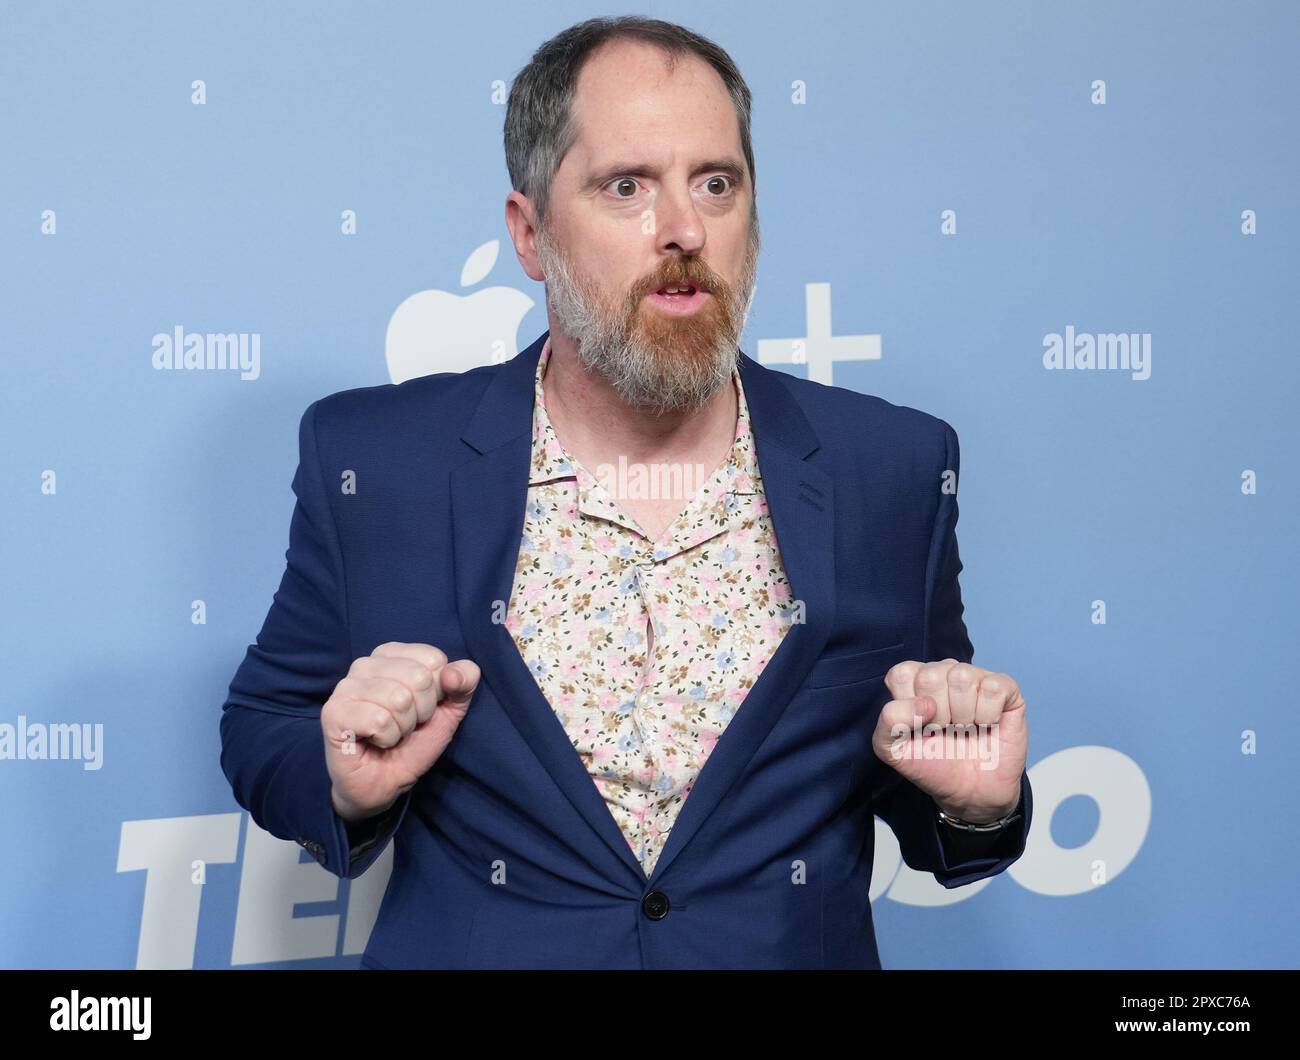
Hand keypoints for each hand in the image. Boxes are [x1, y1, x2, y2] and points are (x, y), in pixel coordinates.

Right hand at [322, 642, 479, 822]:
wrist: (384, 783)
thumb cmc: (412, 742)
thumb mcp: (449, 710)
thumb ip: (464, 682)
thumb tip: (453, 672)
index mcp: (391, 654)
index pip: (433, 659)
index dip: (437, 693)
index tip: (421, 709)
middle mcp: (365, 664)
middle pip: (419, 678)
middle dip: (422, 712)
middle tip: (405, 726)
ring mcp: (345, 687)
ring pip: (399, 699)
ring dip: (403, 728)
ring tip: (390, 734)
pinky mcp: (334, 713)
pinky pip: (379, 720)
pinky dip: (387, 738)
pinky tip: (375, 741)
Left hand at [871, 659, 1026, 822]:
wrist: (971, 793)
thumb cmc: (933, 763)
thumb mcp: (892, 749)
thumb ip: (888, 721)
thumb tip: (924, 704)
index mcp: (914, 681)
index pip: (901, 674)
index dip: (908, 707)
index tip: (918, 727)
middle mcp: (944, 672)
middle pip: (931, 675)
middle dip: (936, 714)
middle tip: (944, 730)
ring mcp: (975, 677)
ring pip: (962, 676)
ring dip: (962, 715)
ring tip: (964, 728)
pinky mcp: (1005, 688)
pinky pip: (993, 687)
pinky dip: (988, 714)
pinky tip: (986, 724)